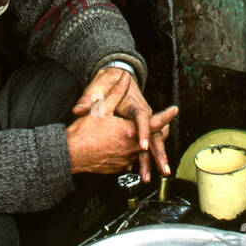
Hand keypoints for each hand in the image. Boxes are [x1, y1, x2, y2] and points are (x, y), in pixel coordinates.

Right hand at [71, 67, 177, 182]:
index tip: (174, 110)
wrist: (71, 153)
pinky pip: (128, 160)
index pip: (155, 123)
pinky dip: (129, 154)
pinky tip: (123, 149)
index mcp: (129, 131)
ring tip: (143, 143)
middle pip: (153, 143)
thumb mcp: (100, 107)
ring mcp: (124, 160)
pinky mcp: (117, 168)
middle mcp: (130, 147)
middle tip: (165, 130)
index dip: (166, 116)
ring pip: (139, 152)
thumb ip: (116, 92)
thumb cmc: (84, 131)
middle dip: (159, 137)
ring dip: (142, 146)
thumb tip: (125, 77)